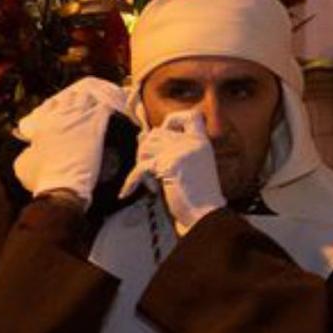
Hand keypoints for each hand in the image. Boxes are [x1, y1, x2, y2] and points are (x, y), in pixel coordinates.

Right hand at [13, 79, 129, 207]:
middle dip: (75, 100)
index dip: (56, 106)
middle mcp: (60, 118)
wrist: (62, 186)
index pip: (50, 103)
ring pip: (87, 98)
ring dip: (90, 102)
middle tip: (79, 109)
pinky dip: (107, 107)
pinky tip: (110, 110)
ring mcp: (79, 122)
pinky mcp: (95, 130)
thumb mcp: (22, 163)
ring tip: (94, 107)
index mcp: (43, 124)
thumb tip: (29, 149)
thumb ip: (26, 151)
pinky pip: (104, 109)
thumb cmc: (40, 177)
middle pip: (70, 96)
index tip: (60, 111)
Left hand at [120, 113, 223, 234]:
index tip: (166, 136)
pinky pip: (140, 167)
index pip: (191, 116)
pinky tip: (127, 192)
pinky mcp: (169, 165)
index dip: (173, 120)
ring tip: (153, 183)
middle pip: (156, 133)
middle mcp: (193, 143)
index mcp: (201, 143)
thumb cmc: (195, 196)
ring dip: (142, 166)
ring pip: (145, 146)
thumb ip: (168, 150)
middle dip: (147, 152)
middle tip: (153, 173)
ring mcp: (181, 152)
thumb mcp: (185, 166)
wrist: (205, 215)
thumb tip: (140, 136)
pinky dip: (131, 180)